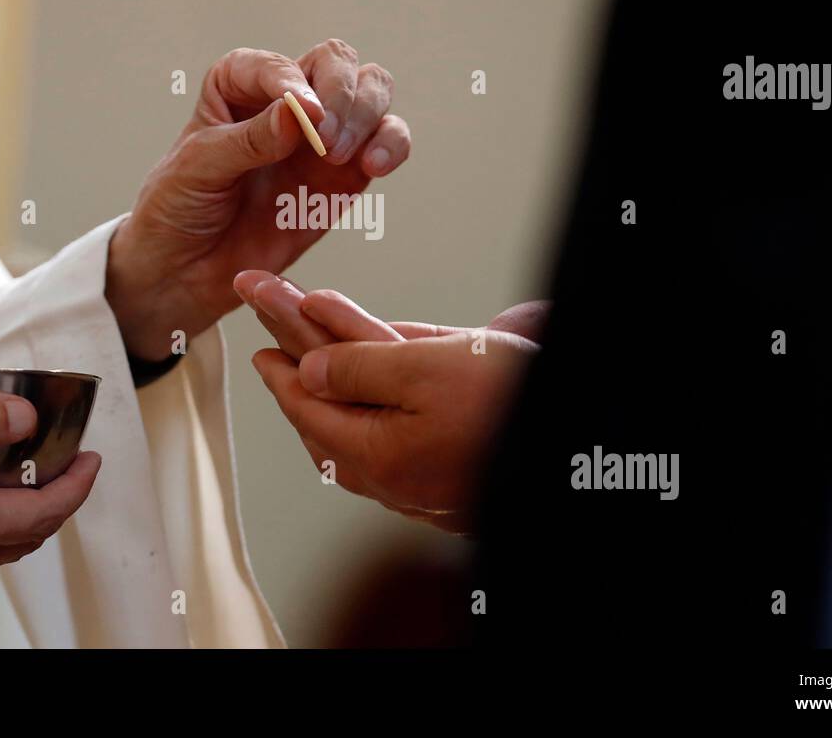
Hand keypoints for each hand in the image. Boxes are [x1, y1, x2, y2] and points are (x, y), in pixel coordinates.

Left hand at [107, 41, 411, 359]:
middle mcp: (286, 100)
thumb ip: (248, 140)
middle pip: (337, 63)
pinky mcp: (346, 174)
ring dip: (368, 114)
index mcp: (239, 84)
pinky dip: (392, 145)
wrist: (185, 271)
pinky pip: (387, 142)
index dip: (293, 83)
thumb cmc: (177, 208)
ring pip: (372, 91)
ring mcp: (321, 136)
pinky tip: (374, 166)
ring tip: (338, 156)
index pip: (279, 64)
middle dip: (341, 93)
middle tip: (325, 140)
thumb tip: (300, 111)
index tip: (301, 115)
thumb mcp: (197, 168)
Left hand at [237, 271, 543, 532]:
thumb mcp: (423, 369)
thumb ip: (358, 368)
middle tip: (274, 346)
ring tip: (314, 366)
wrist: (572, 443)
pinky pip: (396, 442)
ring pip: (363, 433)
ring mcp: (424, 484)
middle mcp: (396, 478)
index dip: (279, 371)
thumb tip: (310, 372)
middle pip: (331, 419)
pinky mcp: (450, 480)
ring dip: (335, 392)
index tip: (259, 346)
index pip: (308, 407)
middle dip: (300, 374)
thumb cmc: (509, 406)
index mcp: (378, 454)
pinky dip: (376, 411)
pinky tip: (375, 403)